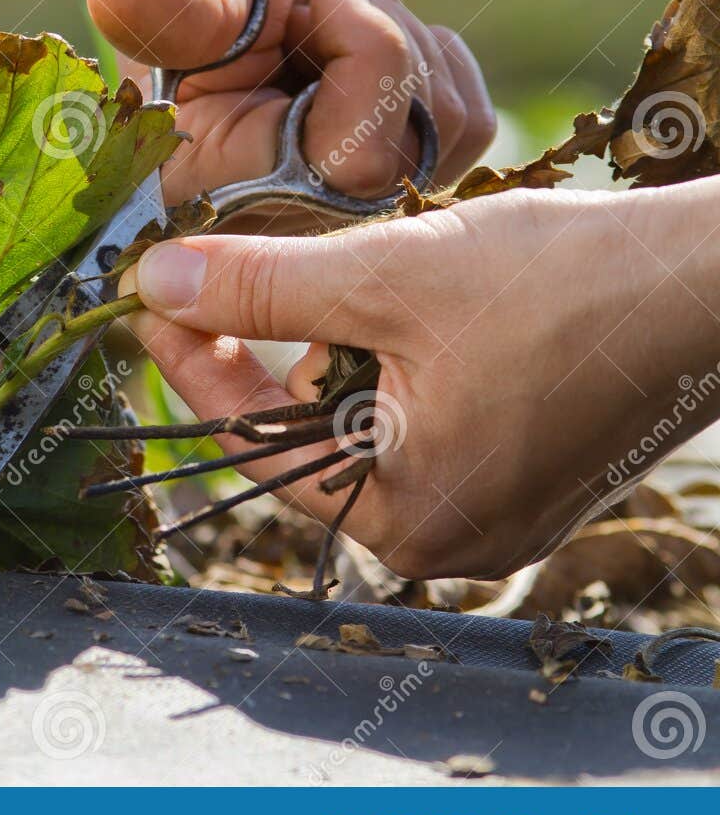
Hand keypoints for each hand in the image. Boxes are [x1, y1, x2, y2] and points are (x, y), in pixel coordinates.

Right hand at [87, 0, 495, 220]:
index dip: (356, 76)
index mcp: (190, 179)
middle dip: (379, 56)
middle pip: (389, 168)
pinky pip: (467, 131)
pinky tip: (366, 45)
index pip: (330, 170)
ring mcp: (323, 205)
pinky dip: (434, 66)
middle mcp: (254, 215)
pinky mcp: (383, 178)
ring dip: (404, 53)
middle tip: (316, 5)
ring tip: (330, 24)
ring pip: (437, 146)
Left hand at [122, 181, 719, 580]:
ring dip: (342, 345)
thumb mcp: (386, 278)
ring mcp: (492, 513)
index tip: (153, 296)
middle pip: (307, 436)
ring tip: (357, 279)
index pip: (252, 442)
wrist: (719, 281)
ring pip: (366, 421)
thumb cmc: (566, 285)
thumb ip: (261, 289)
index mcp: (404, 520)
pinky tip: (416, 306)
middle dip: (273, 349)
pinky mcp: (528, 475)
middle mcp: (445, 540)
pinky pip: (423, 419)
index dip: (191, 361)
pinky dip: (398, 360)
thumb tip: (152, 282)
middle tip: (236, 274)